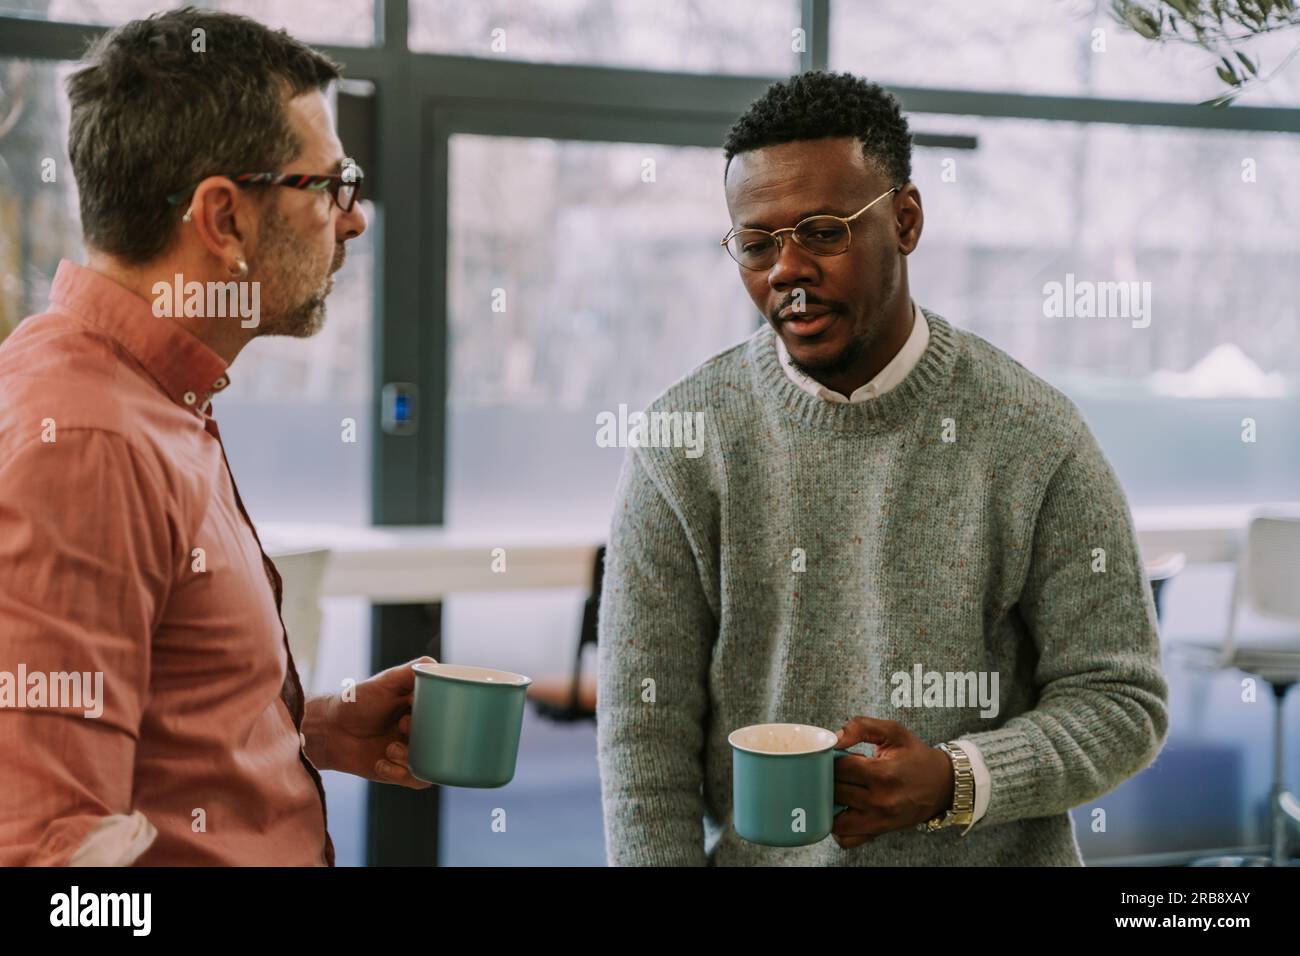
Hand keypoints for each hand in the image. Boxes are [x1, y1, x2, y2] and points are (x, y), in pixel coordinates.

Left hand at [305, 656, 434, 788]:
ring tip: (389, 749)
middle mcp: (423, 732)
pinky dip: (399, 773)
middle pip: (444, 741)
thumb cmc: (358, 701)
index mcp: (425, 710)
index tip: (413, 712)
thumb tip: (435, 666)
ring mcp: (413, 752)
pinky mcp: (401, 772)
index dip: (439, 717)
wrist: (330, 729)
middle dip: (425, 738)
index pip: (450, 716)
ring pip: (433, 763)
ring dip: (412, 758)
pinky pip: (416, 780)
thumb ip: (411, 672)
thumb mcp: (386, 681)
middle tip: (402, 726)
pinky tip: (380, 762)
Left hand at [830, 717, 953, 849]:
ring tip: (839, 788)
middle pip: (834, 791)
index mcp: (884, 774)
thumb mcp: (893, 732)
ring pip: (834, 818)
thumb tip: (835, 737)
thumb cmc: (915, 756)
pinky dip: (838, 827)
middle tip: (840, 770)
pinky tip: (843, 809)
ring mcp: (879, 820)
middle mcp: (881, 801)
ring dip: (829, 803)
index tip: (840, 754)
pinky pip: (846, 839)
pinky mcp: (878, 832)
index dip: (834, 758)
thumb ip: (861, 726)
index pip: (840, 768)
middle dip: (830, 777)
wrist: (943, 785)